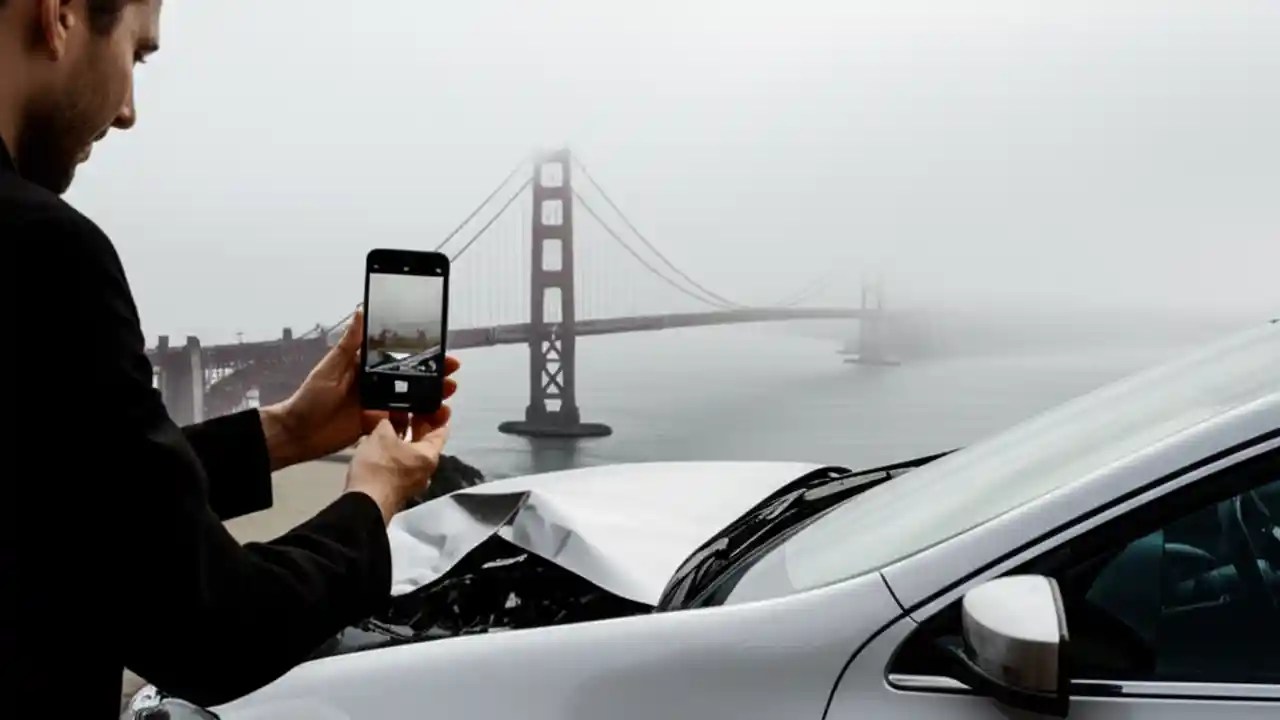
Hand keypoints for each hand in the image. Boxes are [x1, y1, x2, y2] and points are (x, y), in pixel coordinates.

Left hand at [260, 307, 458, 470]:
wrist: (298, 434)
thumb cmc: (310, 398)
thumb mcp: (330, 367)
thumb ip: (349, 344)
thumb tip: (360, 311)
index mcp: (363, 366)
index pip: (397, 355)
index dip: (419, 353)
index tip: (439, 350)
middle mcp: (373, 383)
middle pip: (409, 376)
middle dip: (432, 374)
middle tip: (452, 373)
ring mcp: (376, 404)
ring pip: (410, 396)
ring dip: (430, 394)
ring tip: (448, 392)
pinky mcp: (376, 423)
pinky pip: (401, 419)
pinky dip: (418, 416)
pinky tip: (434, 415)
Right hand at [346, 415, 450, 523]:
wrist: (364, 504)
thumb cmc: (379, 465)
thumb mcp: (381, 435)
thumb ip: (387, 423)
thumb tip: (388, 421)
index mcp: (429, 456)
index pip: (441, 431)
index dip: (438, 416)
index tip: (436, 405)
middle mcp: (425, 470)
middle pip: (424, 443)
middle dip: (415, 426)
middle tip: (407, 408)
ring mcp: (411, 482)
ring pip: (408, 454)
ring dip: (399, 439)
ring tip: (387, 423)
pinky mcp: (395, 488)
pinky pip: (396, 465)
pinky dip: (390, 452)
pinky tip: (375, 443)